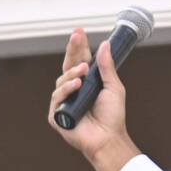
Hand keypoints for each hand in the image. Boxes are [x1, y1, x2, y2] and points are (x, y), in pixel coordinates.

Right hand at [47, 29, 139, 170]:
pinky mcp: (56, 113)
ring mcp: (63, 101)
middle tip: (77, 36)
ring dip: (72, 72)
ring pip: (62, 79)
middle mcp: (72, 90)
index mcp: (85, 83)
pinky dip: (67, 89)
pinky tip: (76, 85)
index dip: (78, 46)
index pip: (79, 60)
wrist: (109, 138)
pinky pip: (58, 96)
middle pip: (67, 65)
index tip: (79, 31)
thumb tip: (105, 45)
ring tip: (83, 69)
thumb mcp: (114, 88)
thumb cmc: (112, 116)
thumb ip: (106, 67)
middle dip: (72, 49)